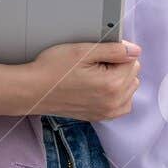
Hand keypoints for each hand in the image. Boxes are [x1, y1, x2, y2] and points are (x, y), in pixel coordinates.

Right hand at [25, 39, 141, 120]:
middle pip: (133, 74)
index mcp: (112, 84)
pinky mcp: (100, 117)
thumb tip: (135, 50)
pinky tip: (99, 87)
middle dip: (118, 66)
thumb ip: (114, 50)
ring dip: (119, 80)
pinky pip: (121, 104)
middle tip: (93, 65)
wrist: (33, 90)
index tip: (99, 54)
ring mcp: (107, 112)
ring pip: (129, 88)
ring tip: (94, 76)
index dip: (116, 52)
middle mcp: (113, 102)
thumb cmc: (52, 69)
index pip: (133, 60)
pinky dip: (116, 94)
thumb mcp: (83, 51)